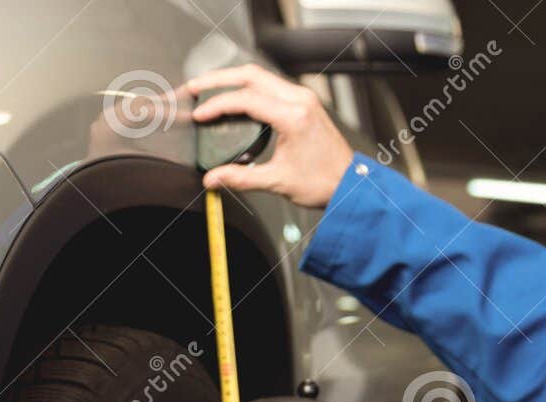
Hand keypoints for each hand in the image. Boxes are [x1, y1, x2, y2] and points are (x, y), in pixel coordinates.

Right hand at [183, 64, 355, 207]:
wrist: (350, 183)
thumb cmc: (323, 182)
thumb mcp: (277, 181)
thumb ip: (241, 178)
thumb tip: (212, 179)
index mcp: (294, 116)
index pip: (246, 99)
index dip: (218, 105)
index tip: (200, 114)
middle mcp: (299, 100)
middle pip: (251, 75)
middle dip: (219, 79)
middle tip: (196, 87)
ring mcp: (302, 97)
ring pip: (260, 76)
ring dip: (233, 80)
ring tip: (209, 89)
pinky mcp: (303, 101)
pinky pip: (270, 85)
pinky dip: (248, 87)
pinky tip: (234, 97)